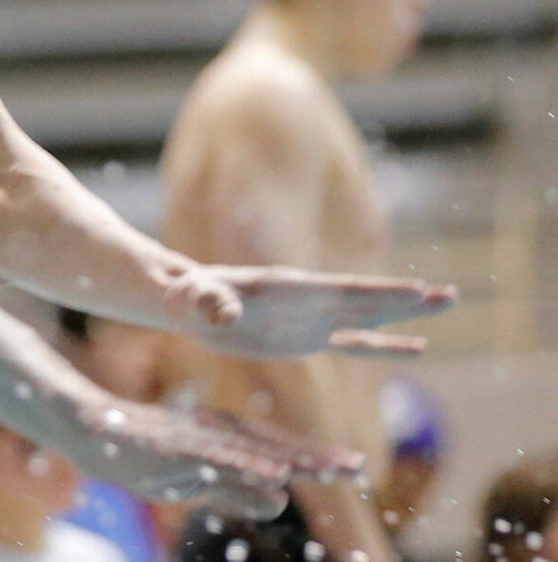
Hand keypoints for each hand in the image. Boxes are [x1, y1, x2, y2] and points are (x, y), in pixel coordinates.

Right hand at [59, 384, 363, 520]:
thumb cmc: (147, 452)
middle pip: (274, 448)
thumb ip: (236, 488)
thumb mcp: (199, 475)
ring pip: (253, 453)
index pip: (279, 449)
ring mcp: (198, 438)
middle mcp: (218, 431)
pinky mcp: (177, 447)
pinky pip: (217, 459)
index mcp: (226, 435)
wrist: (93, 429)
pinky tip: (270, 475)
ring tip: (327, 471)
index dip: (316, 458)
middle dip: (315, 459)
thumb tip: (279, 499)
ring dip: (291, 462)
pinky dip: (247, 467)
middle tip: (355, 467)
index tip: (353, 466)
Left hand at [163, 264, 455, 358]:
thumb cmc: (188, 296)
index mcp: (288, 288)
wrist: (186, 301)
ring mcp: (312, 319)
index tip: (418, 290)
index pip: (341, 290)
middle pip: (366, 300)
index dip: (379, 292)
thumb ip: (209, 304)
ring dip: (406, 315)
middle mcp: (308, 300)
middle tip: (450, 295)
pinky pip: (353, 343)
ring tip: (445, 306)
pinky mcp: (307, 339)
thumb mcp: (194, 300)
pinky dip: (384, 346)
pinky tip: (416, 348)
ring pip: (368, 318)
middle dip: (407, 299)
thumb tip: (221, 316)